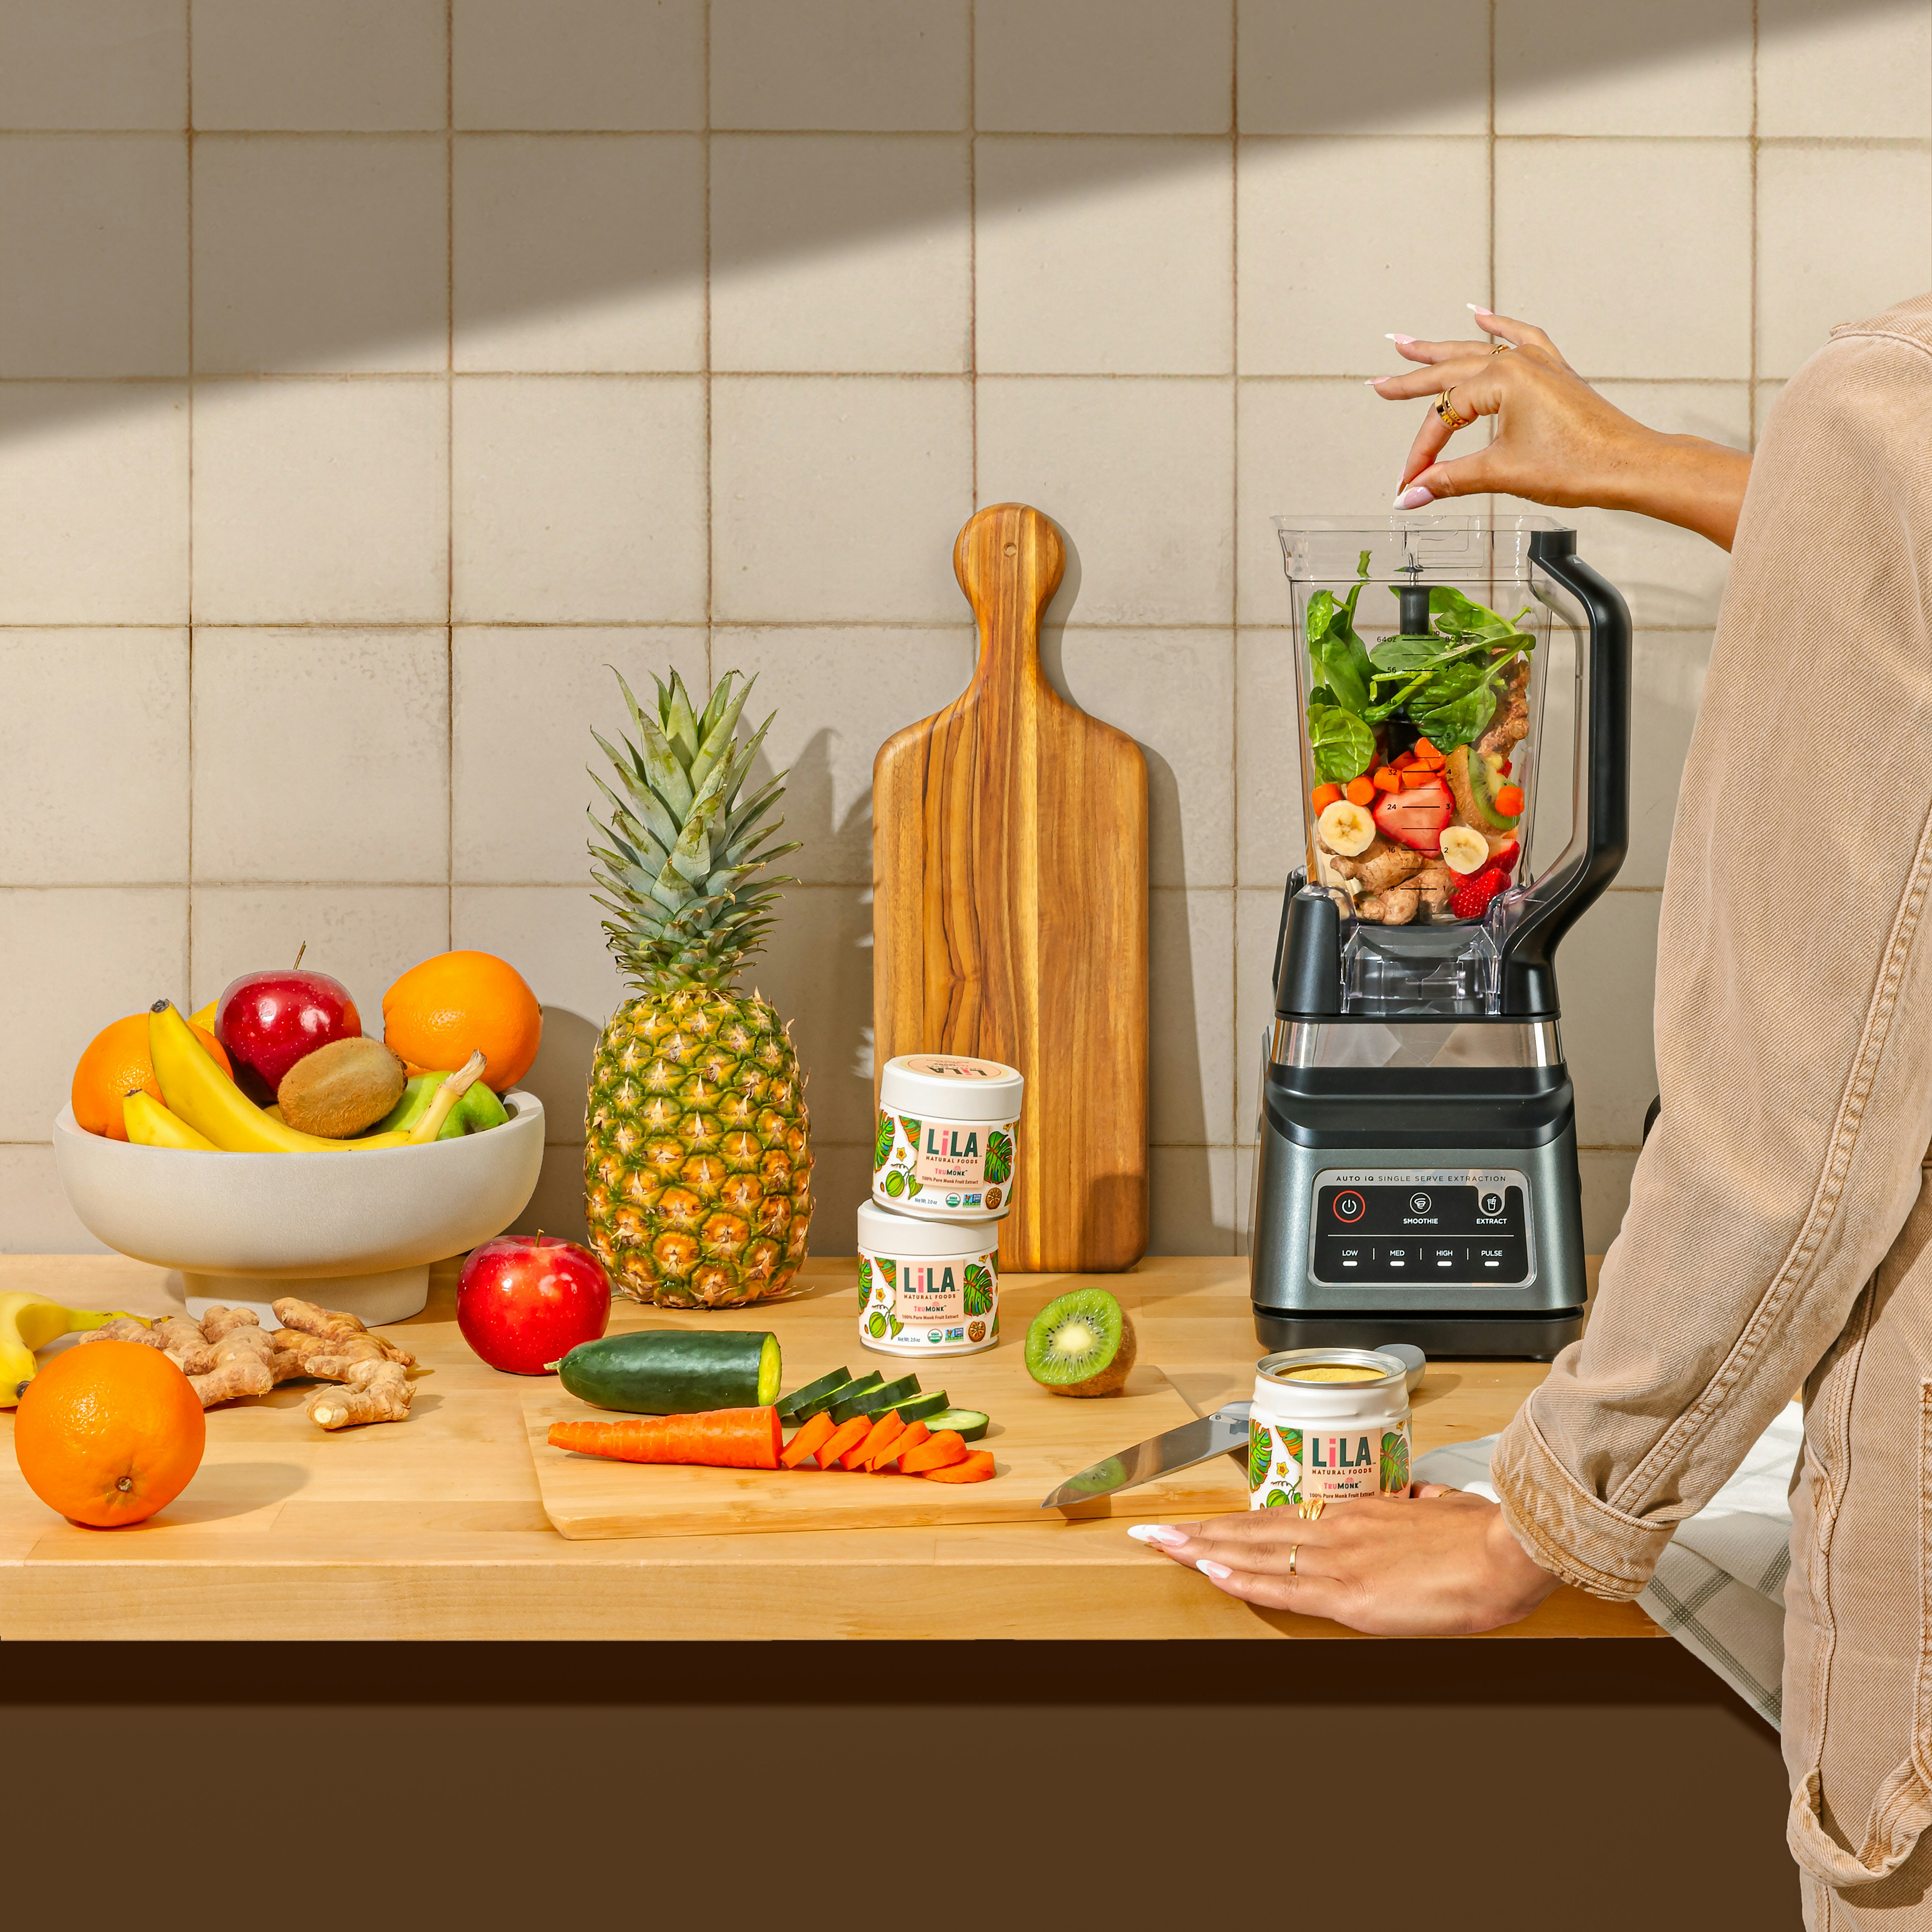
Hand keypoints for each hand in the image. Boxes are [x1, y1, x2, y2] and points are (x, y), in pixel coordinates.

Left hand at [1128, 1486, 1561, 1634]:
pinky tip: (1208, 1569)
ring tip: (1160, 1546)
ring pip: (1254, 1551)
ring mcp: (1338, 1559)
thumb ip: (1415, 1508)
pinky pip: (1281, 1585)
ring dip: (1202, 1548)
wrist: (1505, 1552)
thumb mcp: (1438, 1512)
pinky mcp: (1348, 1593)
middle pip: (1252, 1529)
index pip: (1278, 1516)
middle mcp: (1337, 1530)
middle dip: (1199, 1530)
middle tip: (1152, 1531)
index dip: (1233, 1519)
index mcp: (1356, 1515)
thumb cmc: (1479, 1536)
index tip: (1198, 1520)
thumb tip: (1418, 1501)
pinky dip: (1239, 1578)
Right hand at [1370, 306, 1749, 549]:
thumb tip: (1411, 494)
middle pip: (1450, 373)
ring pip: (1477, 350)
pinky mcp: (1554, 372)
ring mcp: (1538, 363)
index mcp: (1503, 380)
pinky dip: (1499, 325)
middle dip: (1412, 382)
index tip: (1408, 483)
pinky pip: (1521, 337)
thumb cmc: (1580, 465)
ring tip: (1408, 344)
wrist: (1631, 464)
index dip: (1422, 453)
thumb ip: (1451, 480)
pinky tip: (1480, 313)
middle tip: (1379, 384)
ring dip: (1441, 349)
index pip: (1444, 417)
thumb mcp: (1503, 473)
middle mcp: (1518, 362)